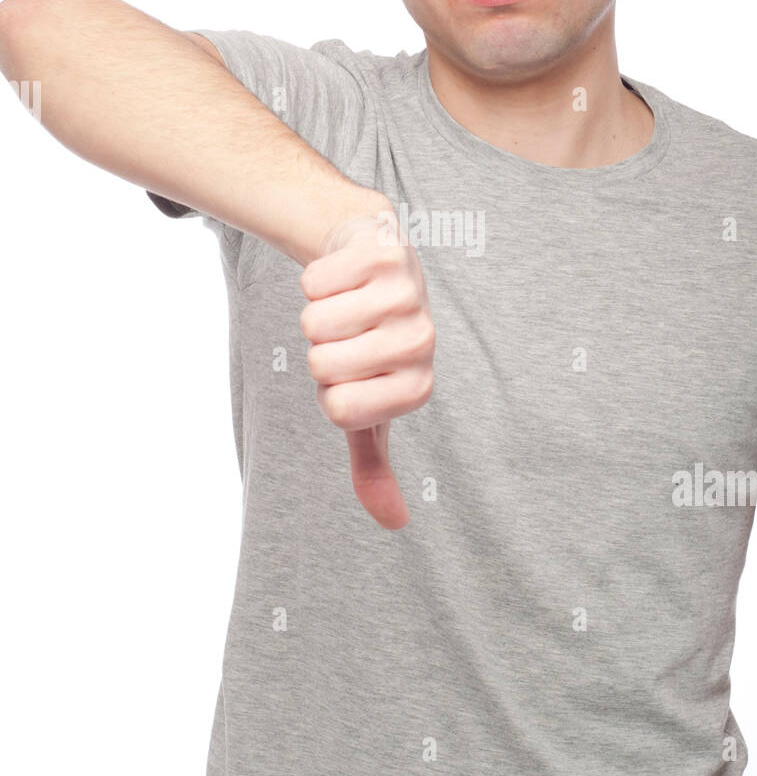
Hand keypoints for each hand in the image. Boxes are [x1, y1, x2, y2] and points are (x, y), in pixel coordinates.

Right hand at [299, 204, 434, 529]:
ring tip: (346, 306)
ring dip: (315, 313)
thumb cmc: (370, 343)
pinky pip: (314, 279)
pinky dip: (316, 278)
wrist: (375, 264)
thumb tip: (395, 524)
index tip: (351, 374)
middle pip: (322, 364)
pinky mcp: (385, 251)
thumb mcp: (372, 406)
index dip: (328, 391)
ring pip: (314, 321)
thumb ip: (375, 466)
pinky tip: (344, 275)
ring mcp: (408, 294)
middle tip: (349, 336)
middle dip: (320, 351)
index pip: (338, 409)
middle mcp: (421, 341)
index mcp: (417, 386)